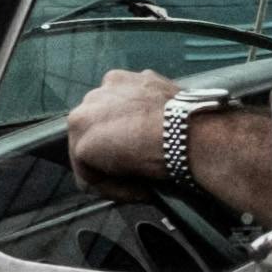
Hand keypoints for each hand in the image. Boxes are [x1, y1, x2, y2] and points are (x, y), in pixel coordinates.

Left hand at [61, 68, 271, 219]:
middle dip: (114, 155)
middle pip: (96, 134)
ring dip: (113, 174)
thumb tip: (151, 133)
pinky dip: (114, 189)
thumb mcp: (165, 103)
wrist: (187, 133)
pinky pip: (91, 178)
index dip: (127, 141)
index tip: (147, 157)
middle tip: (141, 174)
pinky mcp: (82, 145)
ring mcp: (85, 118)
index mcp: (118, 81)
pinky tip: (139, 190)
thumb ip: (148, 112)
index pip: (110, 117)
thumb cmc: (188, 121)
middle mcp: (97, 93)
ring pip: (89, 157)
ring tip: (141, 186)